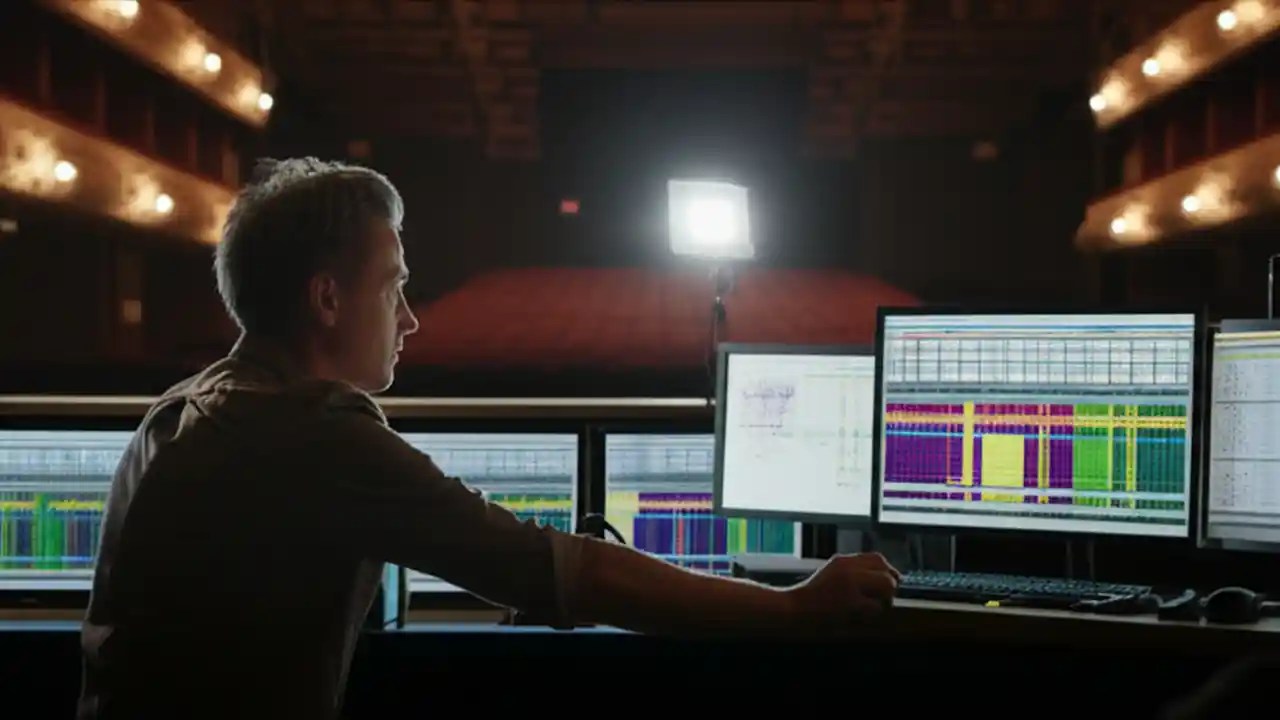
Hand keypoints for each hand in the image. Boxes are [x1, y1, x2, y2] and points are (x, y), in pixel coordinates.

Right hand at [785, 552, 901, 634]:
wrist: (791, 610)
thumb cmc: (810, 599)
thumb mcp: (830, 575)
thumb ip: (853, 573)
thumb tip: (884, 578)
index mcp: (842, 561)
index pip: (878, 559)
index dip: (887, 572)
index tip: (887, 584)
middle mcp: (848, 568)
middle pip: (887, 572)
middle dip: (890, 588)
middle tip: (882, 601)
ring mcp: (850, 584)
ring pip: (886, 588)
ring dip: (882, 603)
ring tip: (868, 610)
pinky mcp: (850, 602)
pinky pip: (876, 607)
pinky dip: (871, 615)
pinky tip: (859, 618)